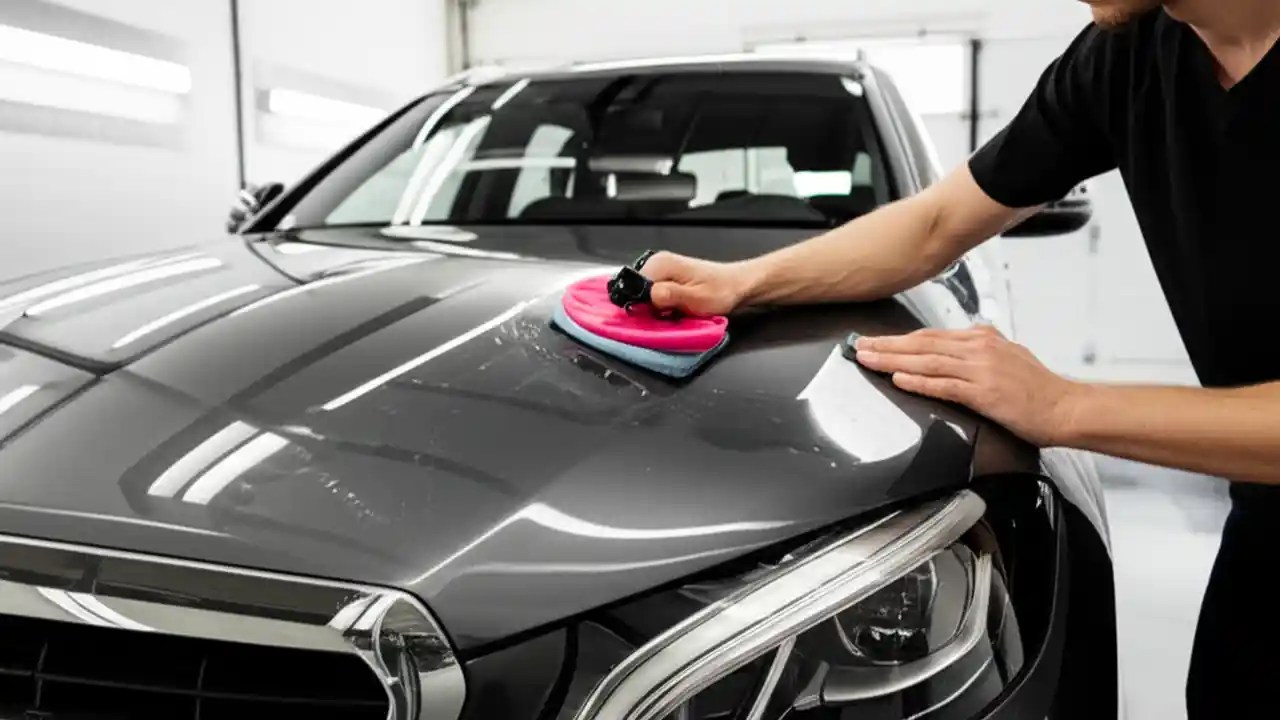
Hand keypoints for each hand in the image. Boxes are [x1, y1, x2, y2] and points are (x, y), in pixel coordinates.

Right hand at [640, 251, 755, 315]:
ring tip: (678, 311)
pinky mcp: (668, 280)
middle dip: (650, 309)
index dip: (642, 306)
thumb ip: (670, 296)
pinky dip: (664, 307)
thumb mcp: (696, 298)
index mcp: (660, 264)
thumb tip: (650, 296)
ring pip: (646, 297)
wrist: (740, 285)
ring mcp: (662, 271)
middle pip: (638, 293)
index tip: (660, 315)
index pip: (632, 288)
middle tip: (673, 314)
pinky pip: (656, 297)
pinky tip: (678, 309)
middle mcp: (657, 264)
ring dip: (658, 309)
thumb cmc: (721, 292)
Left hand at [854, 325, 1084, 446]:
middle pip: (922, 344)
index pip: (930, 336)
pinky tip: (898, 379)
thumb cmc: (1038, 389)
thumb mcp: (1009, 356)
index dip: (900, 339)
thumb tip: (962, 344)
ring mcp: (981, 369)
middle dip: (887, 345)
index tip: (876, 341)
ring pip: (927, 361)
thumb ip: (982, 349)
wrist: (1065, 408)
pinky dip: (919, 381)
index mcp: (982, 338)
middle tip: (860, 346)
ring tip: (868, 360)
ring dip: (893, 360)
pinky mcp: (984, 391)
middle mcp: (978, 347)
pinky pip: (944, 384)